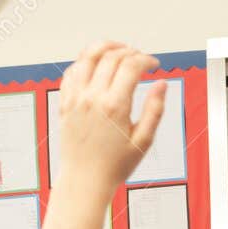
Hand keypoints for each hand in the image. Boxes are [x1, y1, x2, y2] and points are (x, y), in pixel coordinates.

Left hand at [55, 42, 166, 199]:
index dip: (146, 60)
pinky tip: (95, 65)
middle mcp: (92, 98)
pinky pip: (71, 72)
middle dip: (129, 51)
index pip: (131, 66)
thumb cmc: (114, 166)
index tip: (154, 64)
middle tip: (139, 58)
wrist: (84, 180)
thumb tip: (162, 84)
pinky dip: (84, 62)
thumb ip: (155, 110)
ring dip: (104, 47)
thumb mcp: (143, 141)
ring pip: (87, 57)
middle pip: (111, 56)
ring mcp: (76, 99)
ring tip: (117, 50)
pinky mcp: (65, 103)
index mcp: (115, 106)